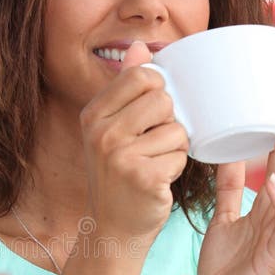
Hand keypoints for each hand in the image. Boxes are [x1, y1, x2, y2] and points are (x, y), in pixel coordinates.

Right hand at [80, 41, 189, 241]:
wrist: (112, 229)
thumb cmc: (118, 175)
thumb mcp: (112, 128)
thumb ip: (126, 87)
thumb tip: (140, 46)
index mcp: (93, 114)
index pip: (143, 76)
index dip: (158, 91)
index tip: (149, 115)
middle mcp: (102, 133)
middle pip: (164, 100)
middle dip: (168, 122)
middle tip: (150, 146)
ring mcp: (121, 156)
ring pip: (177, 129)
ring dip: (174, 148)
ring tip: (154, 164)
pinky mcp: (144, 178)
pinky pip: (180, 156)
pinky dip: (176, 169)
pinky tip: (157, 181)